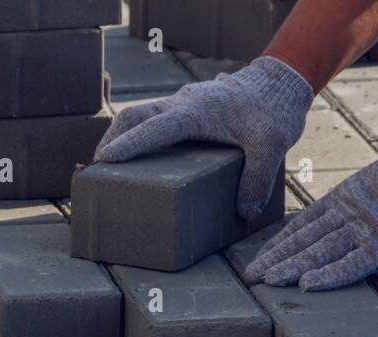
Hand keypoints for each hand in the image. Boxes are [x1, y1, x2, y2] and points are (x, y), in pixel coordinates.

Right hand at [94, 56, 312, 219]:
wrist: (280, 82)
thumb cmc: (274, 110)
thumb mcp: (272, 145)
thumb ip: (257, 179)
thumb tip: (243, 212)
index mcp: (196, 111)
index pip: (155, 127)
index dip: (129, 144)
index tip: (104, 159)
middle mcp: (182, 104)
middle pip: (135, 116)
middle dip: (113, 139)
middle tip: (97, 169)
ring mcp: (182, 103)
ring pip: (140, 115)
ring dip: (122, 136)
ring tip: (110, 166)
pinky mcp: (186, 109)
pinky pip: (154, 119)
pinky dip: (139, 134)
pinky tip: (143, 158)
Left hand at [243, 140, 377, 290]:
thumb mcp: (377, 182)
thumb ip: (357, 200)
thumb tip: (343, 213)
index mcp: (344, 198)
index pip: (303, 224)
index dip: (279, 242)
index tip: (260, 257)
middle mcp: (347, 214)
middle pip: (304, 240)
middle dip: (275, 258)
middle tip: (249, 276)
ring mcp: (365, 229)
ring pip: (320, 251)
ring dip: (292, 267)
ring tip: (267, 281)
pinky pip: (353, 263)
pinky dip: (330, 275)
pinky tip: (307, 286)